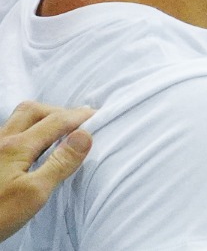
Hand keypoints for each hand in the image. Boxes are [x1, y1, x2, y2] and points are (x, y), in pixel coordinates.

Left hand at [0, 102, 90, 240]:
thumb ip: (60, 163)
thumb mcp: (35, 193)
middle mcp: (1, 141)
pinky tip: (32, 148)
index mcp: (16, 147)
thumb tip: (84, 135)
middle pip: (32, 111)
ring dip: (41, 119)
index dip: (79, 116)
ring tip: (57, 133)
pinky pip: (9, 134)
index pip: (55, 121)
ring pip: (17, 120)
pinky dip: (27, 131)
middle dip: (58, 112)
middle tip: (76, 124)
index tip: (98, 116)